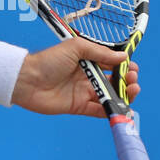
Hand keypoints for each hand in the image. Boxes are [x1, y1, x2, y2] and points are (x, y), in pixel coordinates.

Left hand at [12, 36, 139, 116]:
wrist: (27, 80)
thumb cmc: (48, 60)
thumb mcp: (76, 48)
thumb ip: (100, 52)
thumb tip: (123, 56)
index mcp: (87, 60)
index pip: (111, 63)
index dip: (123, 66)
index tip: (131, 67)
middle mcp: (87, 77)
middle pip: (113, 81)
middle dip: (127, 80)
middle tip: (131, 79)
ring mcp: (83, 92)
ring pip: (110, 95)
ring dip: (124, 94)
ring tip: (132, 90)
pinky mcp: (79, 107)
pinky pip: (99, 111)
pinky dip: (112, 111)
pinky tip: (122, 108)